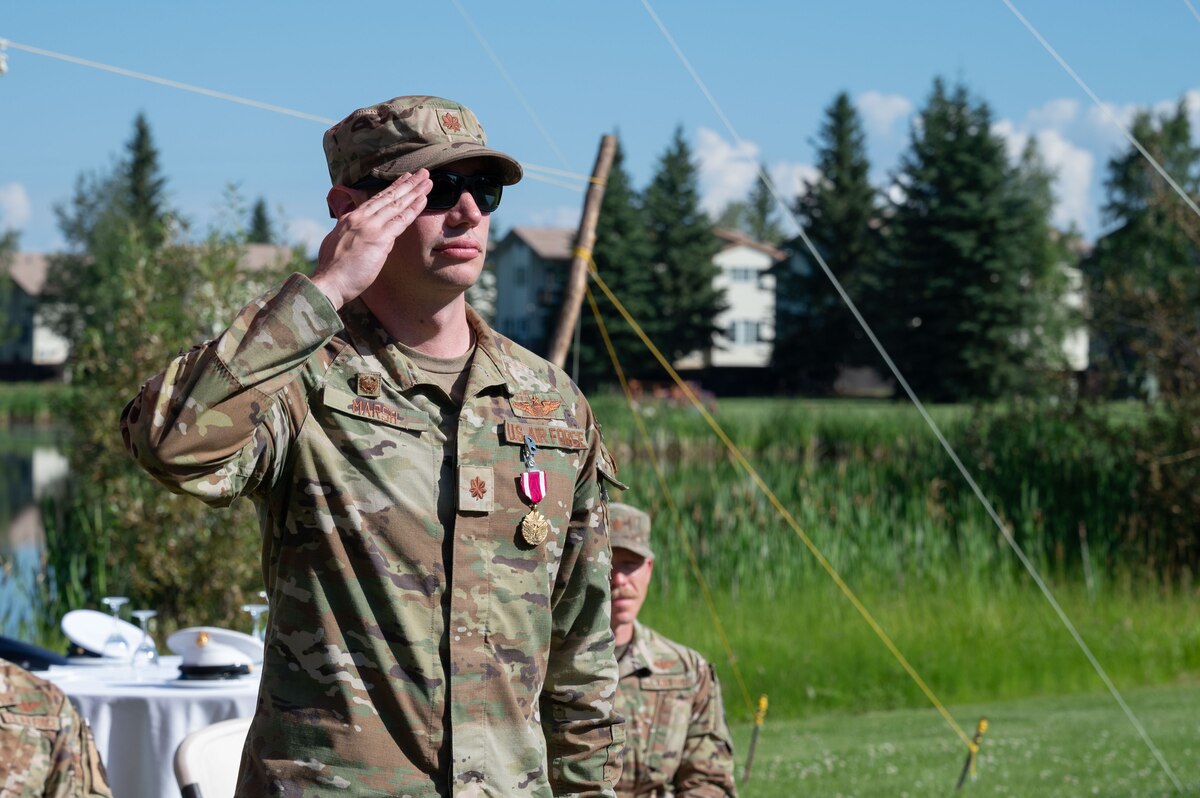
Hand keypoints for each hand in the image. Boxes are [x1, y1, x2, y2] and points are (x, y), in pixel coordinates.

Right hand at [311, 169, 432, 308]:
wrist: (329, 282)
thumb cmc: (333, 270)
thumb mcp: (337, 244)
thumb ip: (350, 234)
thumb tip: (360, 234)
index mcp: (349, 219)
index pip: (375, 200)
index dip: (392, 189)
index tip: (403, 180)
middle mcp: (360, 218)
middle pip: (388, 196)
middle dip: (407, 183)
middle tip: (421, 172)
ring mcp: (370, 226)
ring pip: (397, 203)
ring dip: (414, 190)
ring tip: (428, 180)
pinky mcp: (379, 238)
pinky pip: (401, 219)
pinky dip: (414, 207)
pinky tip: (424, 198)